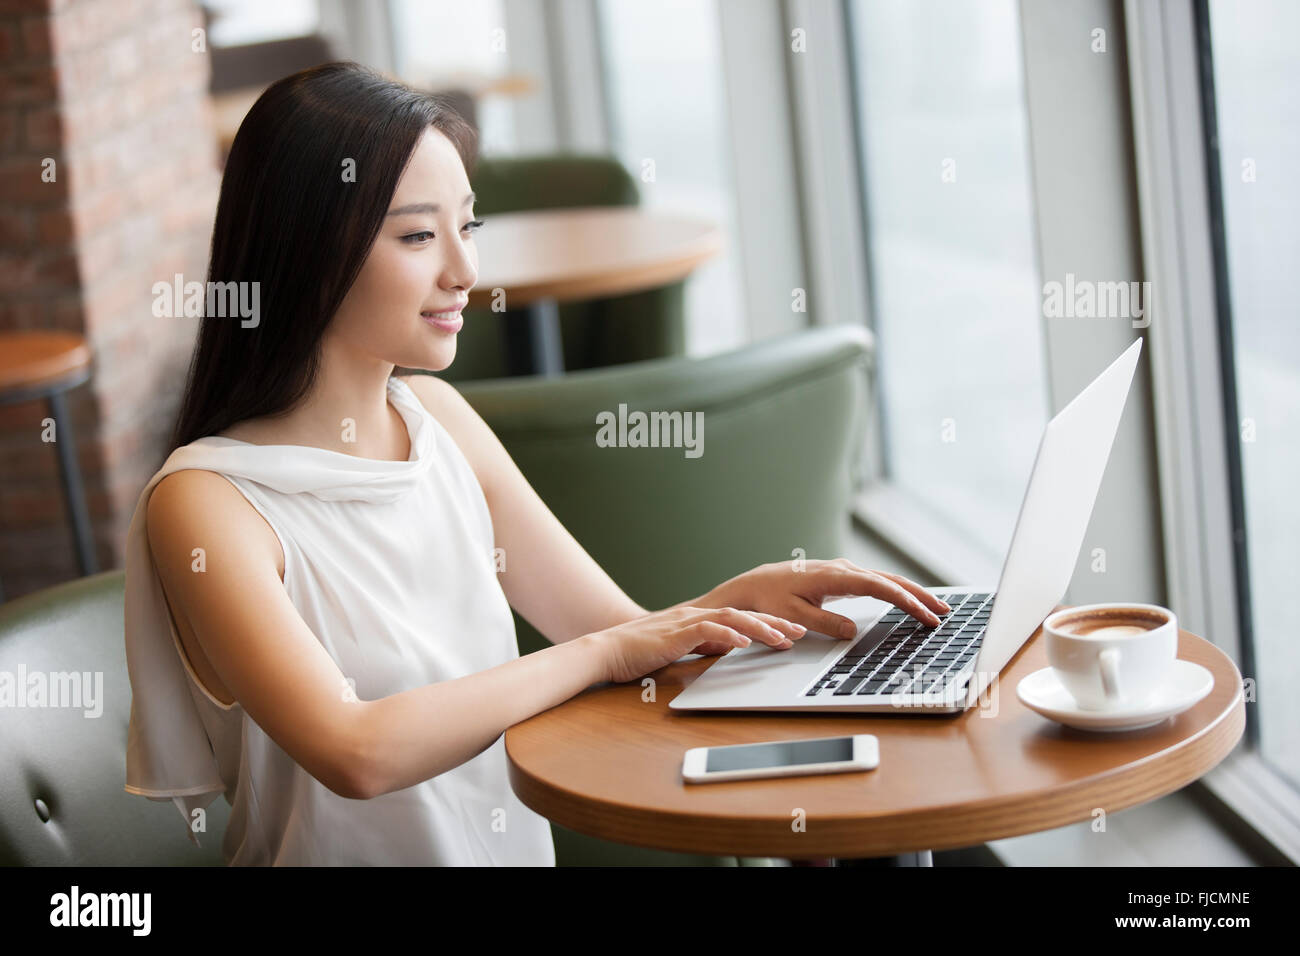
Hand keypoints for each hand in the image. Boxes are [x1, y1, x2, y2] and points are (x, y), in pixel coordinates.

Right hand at [591, 605, 807, 683]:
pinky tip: (744, 643)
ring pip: (732, 619)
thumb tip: (731, 649)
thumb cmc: (639, 655)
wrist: (607, 651)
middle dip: (774, 622)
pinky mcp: (676, 634)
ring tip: (782, 638)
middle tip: (800, 632)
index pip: (741, 618)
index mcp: (699, 619)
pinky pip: (708, 630)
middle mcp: (697, 615)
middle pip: (744, 614)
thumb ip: (705, 647)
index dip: (768, 624)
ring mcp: (687, 622)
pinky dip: (729, 635)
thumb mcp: (681, 650)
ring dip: (760, 627)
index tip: (791, 632)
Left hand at [704, 558, 950, 639]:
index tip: (926, 615)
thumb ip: (823, 623)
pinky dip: (897, 591)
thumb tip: (853, 631)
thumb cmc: (770, 600)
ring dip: (912, 593)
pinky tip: (909, 600)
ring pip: (887, 580)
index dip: (906, 602)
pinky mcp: (843, 576)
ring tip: (936, 608)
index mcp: (835, 576)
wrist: (755, 585)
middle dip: (919, 596)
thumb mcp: (793, 616)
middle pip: (890, 581)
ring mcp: (845, 571)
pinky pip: (877, 582)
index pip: (880, 587)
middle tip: (944, 613)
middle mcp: (843, 569)